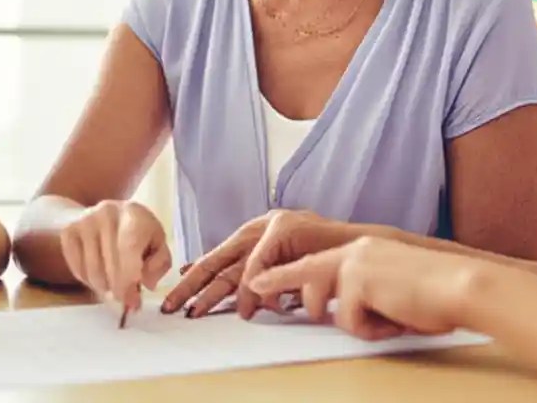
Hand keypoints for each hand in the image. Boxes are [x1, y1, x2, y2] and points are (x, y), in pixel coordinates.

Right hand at [59, 200, 169, 314]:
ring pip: (92, 272)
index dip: (130, 279)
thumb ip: (159, 263)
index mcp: (134, 215)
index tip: (133, 300)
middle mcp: (107, 214)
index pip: (128, 249)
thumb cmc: (139, 232)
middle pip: (109, 266)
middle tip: (127, 301)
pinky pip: (77, 270)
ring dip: (105, 288)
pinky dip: (89, 282)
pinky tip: (100, 275)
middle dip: (120, 290)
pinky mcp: (68, 232)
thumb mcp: (158, 243)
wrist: (109, 212)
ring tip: (115, 285)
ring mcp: (84, 221)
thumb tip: (146, 283)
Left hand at [162, 209, 357, 318]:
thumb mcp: (292, 266)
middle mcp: (263, 225)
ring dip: (213, 295)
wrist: (363, 246)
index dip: (200, 270)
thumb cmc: (330, 258)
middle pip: (220, 258)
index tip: (180, 286)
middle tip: (172, 305)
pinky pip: (258, 266)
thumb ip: (268, 274)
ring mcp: (273, 225)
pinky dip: (252, 290)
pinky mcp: (284, 230)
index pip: (224, 253)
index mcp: (263, 230)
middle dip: (193, 285)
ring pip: (233, 266)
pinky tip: (246, 309)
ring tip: (196, 312)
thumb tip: (242, 295)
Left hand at [248, 237, 480, 340]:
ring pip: (329, 308)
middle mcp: (355, 251)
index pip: (313, 262)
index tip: (255, 281)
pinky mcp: (357, 280)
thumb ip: (364, 292)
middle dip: (306, 300)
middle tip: (328, 305)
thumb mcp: (393, 287)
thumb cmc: (438, 293)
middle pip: (308, 279)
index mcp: (363, 250)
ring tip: (391, 314)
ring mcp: (354, 263)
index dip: (282, 275)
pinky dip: (374, 329)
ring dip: (359, 322)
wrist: (461, 285)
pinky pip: (350, 321)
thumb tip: (343, 312)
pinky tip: (397, 316)